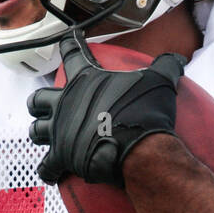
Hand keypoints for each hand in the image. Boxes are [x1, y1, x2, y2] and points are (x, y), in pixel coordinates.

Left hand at [28, 33, 186, 187]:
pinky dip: (48, 171)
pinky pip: (46, 167)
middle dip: (40, 103)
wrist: (139, 150)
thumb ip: (165, 67)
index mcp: (85, 81)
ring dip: (41, 132)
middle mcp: (66, 104)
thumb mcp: (160, 81)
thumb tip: (177, 59)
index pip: (72, 54)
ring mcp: (60, 132)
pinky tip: (51, 173)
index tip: (68, 38)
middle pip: (39, 100)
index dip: (70, 44)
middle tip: (46, 105)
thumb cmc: (145, 112)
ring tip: (47, 136)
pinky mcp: (62, 158)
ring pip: (36, 131)